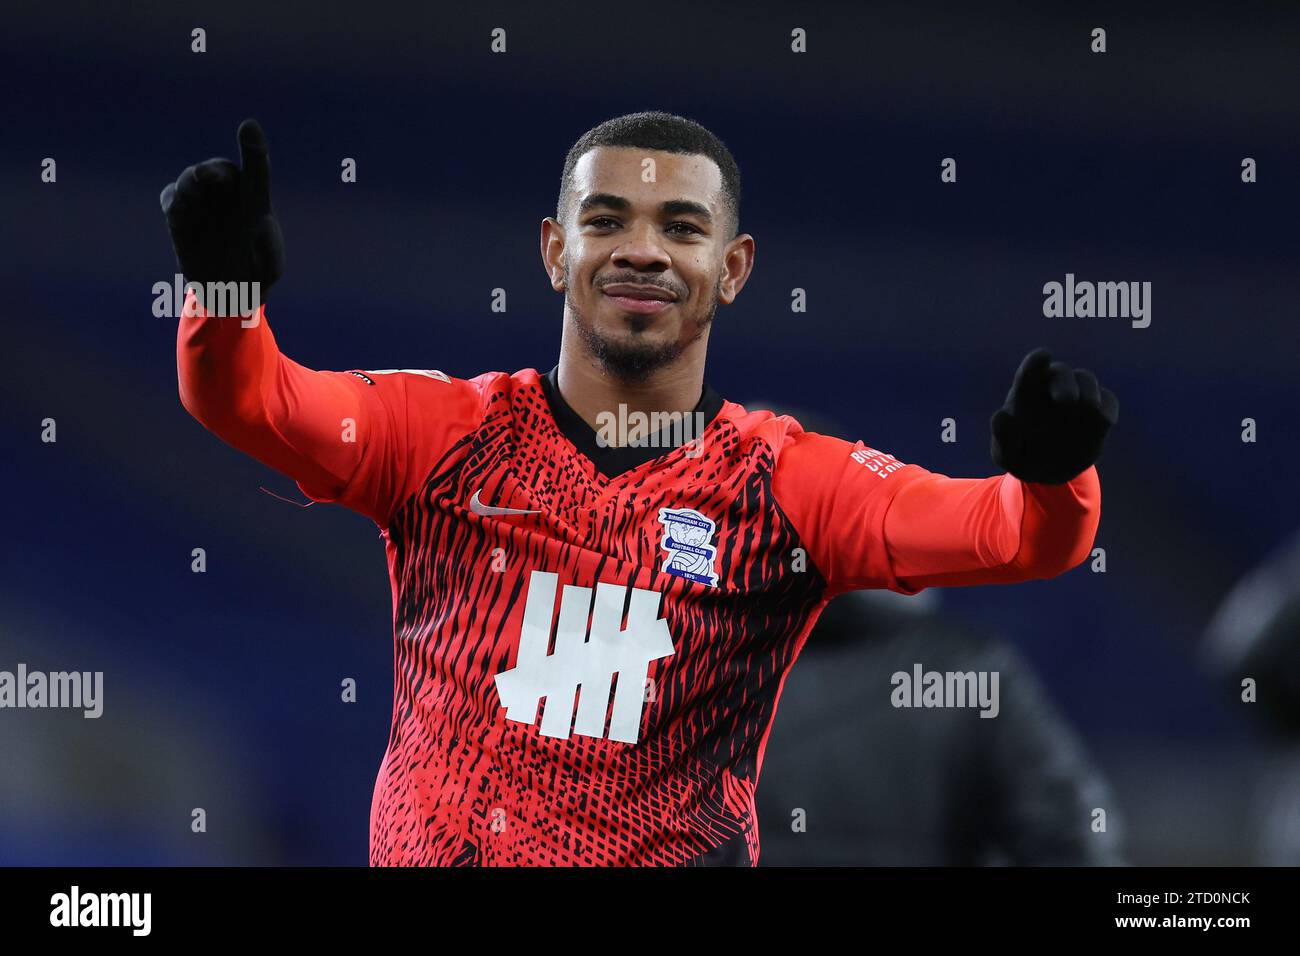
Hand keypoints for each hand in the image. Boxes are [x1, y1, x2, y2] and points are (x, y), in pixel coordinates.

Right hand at [159, 118, 284, 298]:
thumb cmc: (256, 275)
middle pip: (220, 170)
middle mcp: (229, 194)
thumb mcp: (268, 269)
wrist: (226, 290)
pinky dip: (174, 203)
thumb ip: (266, 248)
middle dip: (210, 171)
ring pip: (192, 180)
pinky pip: (172, 198)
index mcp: (257, 203)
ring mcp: (202, 200)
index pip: (257, 172)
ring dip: (189, 186)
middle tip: (202, 177)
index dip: (253, 149)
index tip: (249, 127)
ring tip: (189, 203)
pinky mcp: (178, 211)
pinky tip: (180, 215)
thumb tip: (257, 224)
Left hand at [989, 347, 1118, 483]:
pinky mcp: (1098, 413)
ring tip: (1088, 407)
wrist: (1049, 473)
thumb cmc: (1022, 456)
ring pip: (1086, 380)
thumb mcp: (1008, 455)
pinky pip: (1107, 402)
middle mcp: (1052, 389)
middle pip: (1060, 372)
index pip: (1029, 371)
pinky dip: (1107, 408)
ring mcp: (1078, 398)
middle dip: (1065, 382)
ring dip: (1088, 390)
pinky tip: (1104, 421)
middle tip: (1067, 399)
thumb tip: (1001, 416)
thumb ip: (1003, 437)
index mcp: (1026, 393)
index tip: (1043, 356)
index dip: (1036, 362)